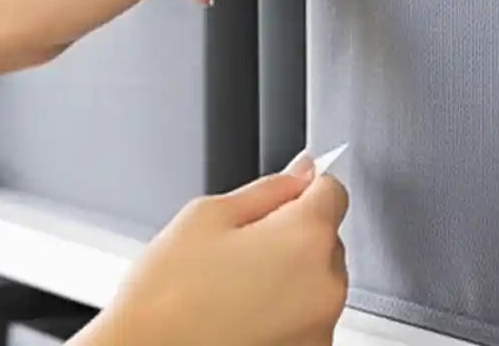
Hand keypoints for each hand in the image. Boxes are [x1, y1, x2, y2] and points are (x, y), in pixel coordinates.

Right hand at [77, 154, 350, 345]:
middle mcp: (326, 285)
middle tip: (237, 249)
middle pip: (324, 238)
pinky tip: (242, 313)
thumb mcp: (207, 216)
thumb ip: (267, 188)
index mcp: (305, 239)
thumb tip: (301, 172)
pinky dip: (284, 309)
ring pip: (315, 279)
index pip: (332, 190)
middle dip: (290, 234)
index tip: (282, 195)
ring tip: (233, 287)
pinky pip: (306, 315)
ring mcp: (321, 326)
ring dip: (288, 274)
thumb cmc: (167, 296)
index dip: (303, 186)